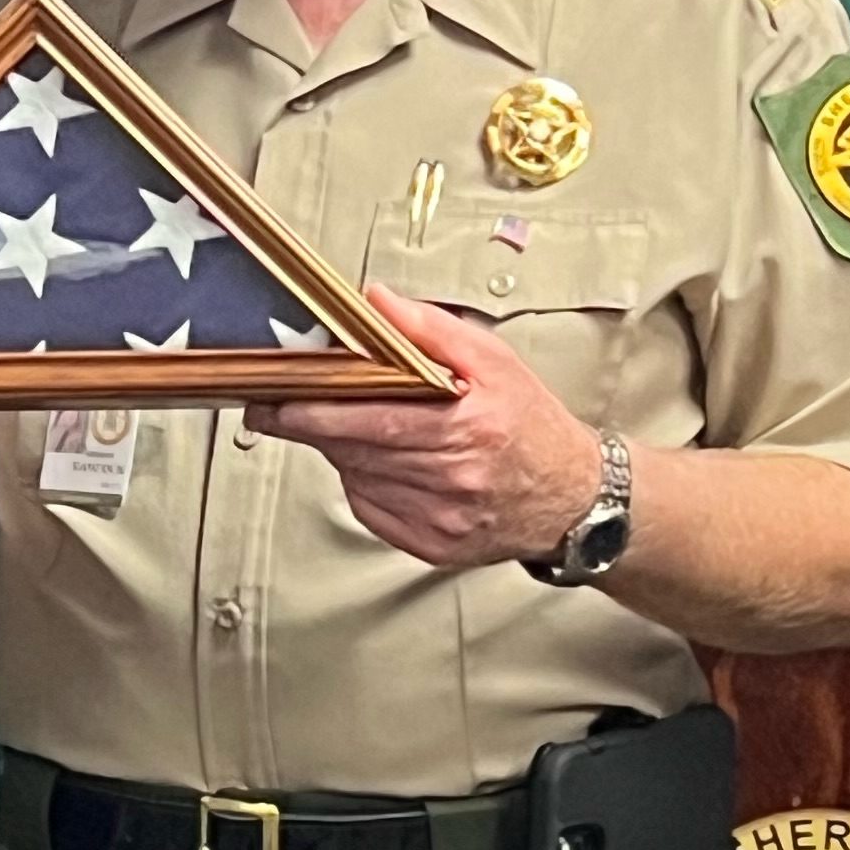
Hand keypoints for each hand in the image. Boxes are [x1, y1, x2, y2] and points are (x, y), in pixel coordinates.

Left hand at [251, 291, 605, 571]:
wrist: (571, 496)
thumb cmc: (532, 426)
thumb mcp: (495, 360)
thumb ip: (431, 329)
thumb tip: (377, 304)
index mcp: (467, 428)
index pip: (370, 419)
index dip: (316, 409)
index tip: (279, 398)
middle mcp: (453, 479)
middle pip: (354, 450)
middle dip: (310, 426)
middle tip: (278, 408)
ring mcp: (440, 518)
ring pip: (358, 477)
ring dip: (341, 450)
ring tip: (350, 425)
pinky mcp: (430, 545)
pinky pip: (371, 508)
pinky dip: (363, 481)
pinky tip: (381, 461)